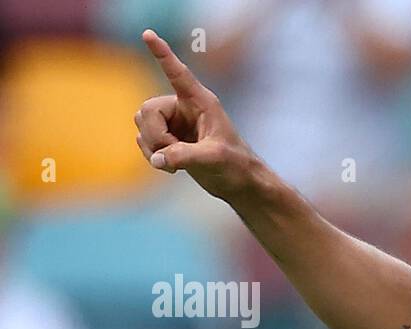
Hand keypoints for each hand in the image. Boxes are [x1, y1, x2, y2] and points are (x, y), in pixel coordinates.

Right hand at [134, 29, 259, 201]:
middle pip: (147, 110)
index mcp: (201, 102)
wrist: (238, 183)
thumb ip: (186, 156)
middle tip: (170, 153)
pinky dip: (151, 154)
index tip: (148, 33)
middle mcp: (183, 107)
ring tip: (173, 163)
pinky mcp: (168, 138)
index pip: (178, 73)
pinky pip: (142, 139)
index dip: (163, 54)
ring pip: (141, 123)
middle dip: (154, 135)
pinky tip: (168, 166)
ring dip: (151, 146)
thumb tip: (157, 157)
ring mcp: (173, 122)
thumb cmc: (236, 164)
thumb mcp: (214, 158)